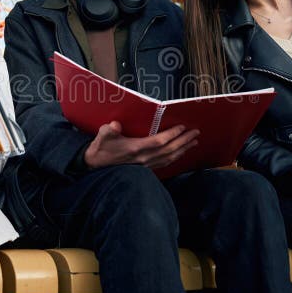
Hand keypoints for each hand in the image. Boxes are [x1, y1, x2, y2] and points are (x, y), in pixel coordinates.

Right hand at [83, 121, 199, 169]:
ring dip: (183, 149)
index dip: (172, 134)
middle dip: (184, 141)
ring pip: (169, 158)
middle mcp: (143, 158)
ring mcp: (145, 165)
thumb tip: (115, 125)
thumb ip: (108, 130)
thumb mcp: (102, 136)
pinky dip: (175, 157)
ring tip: (194, 142)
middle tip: (196, 133)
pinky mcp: (145, 168)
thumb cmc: (100, 148)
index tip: (183, 127)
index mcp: (135, 148)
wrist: (95, 165)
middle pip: (169, 150)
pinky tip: (181, 152)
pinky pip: (165, 163)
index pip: (159, 141)